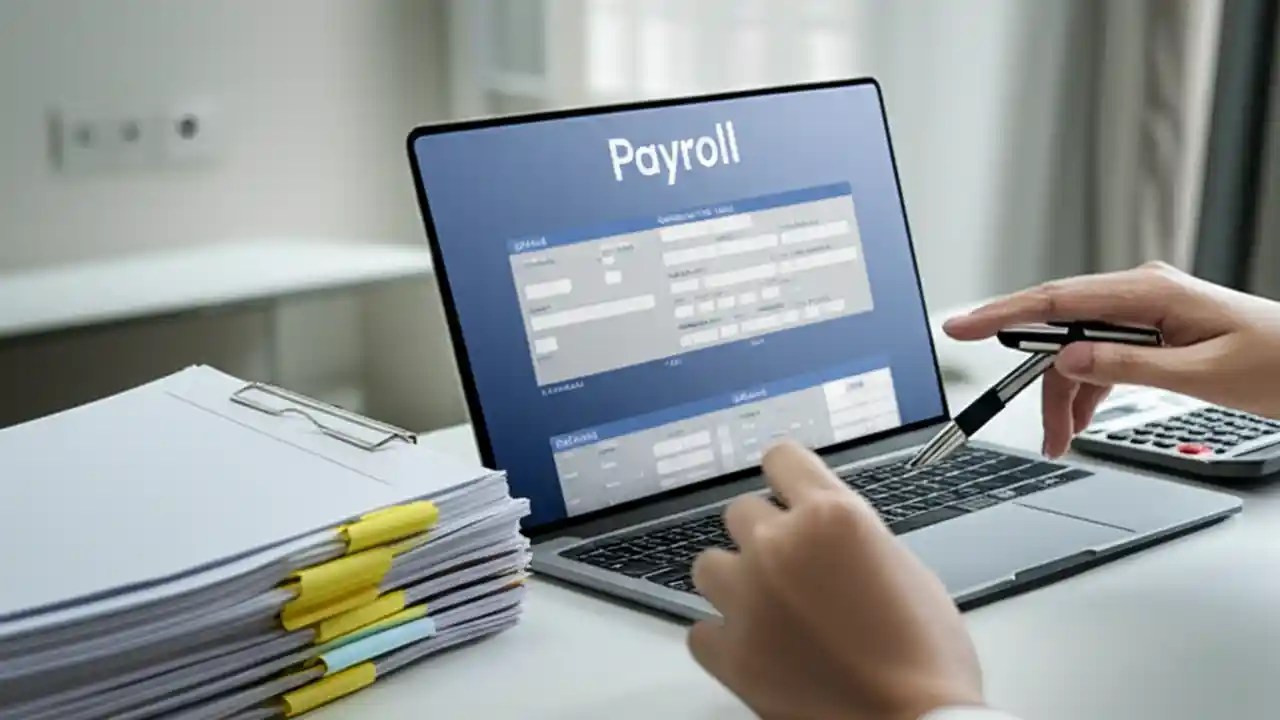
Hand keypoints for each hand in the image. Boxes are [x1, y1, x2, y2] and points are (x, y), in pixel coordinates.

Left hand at [688, 441, 983, 719]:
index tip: (787, 490)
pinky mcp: (730, 652)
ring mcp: (747, 598)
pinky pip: (701, 629)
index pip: (780, 458)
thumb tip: (824, 530)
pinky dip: (724, 638)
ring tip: (769, 609)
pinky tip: (757, 649)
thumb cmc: (927, 656)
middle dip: (766, 536)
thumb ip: (853, 534)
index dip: (786, 477)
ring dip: (735, 580)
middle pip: (741, 512)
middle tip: (794, 570)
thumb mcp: (905, 567)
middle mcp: (781, 546)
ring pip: (710, 564)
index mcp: (832, 515)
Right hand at [943, 262, 1279, 456]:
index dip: (1002, 314)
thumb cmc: (1278, 363)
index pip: (1058, 300)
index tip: (962, 326)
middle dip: (1039, 380)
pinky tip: (1080, 421)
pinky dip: (1085, 390)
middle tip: (1033, 426)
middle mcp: (1141, 294)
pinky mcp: (1148, 332)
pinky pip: (1098, 357)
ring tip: (1062, 439)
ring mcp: (1143, 311)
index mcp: (1150, 291)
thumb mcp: (1201, 374)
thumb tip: (1068, 359)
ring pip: (1076, 350)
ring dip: (1064, 395)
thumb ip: (1128, 366)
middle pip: (1060, 330)